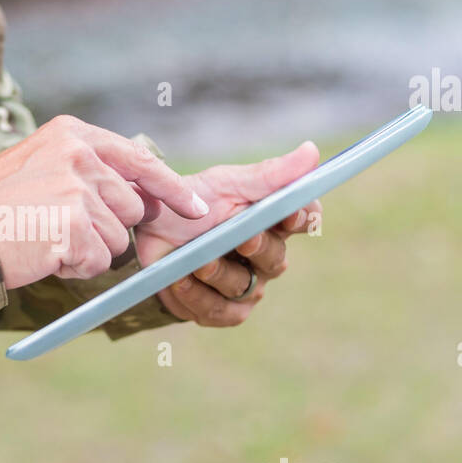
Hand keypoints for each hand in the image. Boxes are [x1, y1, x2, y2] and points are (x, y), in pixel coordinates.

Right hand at [0, 116, 209, 289]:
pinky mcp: (75, 225)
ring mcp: (79, 189)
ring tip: (43, 238)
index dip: (172, 189)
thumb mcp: (40, 166)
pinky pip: (98, 261)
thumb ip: (88, 171)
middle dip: (105, 229)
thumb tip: (142, 197)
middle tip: (56, 229)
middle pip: (131, 209)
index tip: (197, 208)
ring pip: (117, 240)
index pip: (140, 161)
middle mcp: (80, 154)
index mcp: (73, 134)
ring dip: (87, 250)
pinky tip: (42, 253)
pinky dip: (73, 267)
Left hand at [134, 141, 321, 326]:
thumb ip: (270, 174)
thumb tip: (312, 151)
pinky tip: (179, 281)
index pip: (305, 219)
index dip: (303, 218)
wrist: (149, 228)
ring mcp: (245, 286)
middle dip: (257, 248)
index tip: (291, 215)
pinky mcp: (220, 310)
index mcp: (274, 220)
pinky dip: (197, 297)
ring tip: (196, 261)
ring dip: (218, 274)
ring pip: (244, 288)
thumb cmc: (194, 202)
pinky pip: (218, 312)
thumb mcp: (227, 182)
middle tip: (242, 238)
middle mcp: (266, 256)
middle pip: (275, 259)